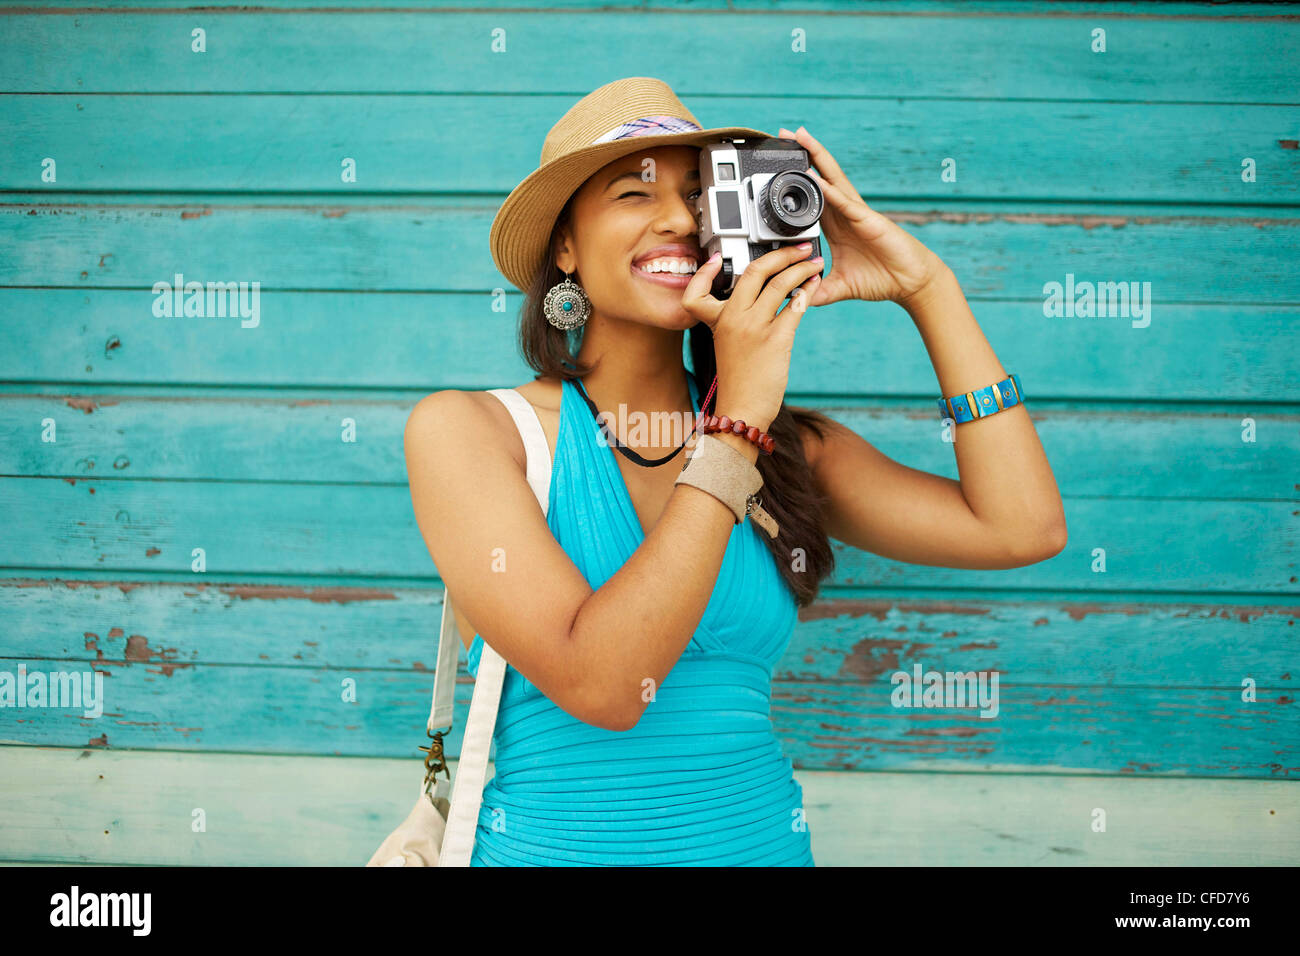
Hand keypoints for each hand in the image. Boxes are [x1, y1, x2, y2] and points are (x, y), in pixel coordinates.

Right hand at [680, 243, 824, 432]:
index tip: (718, 260)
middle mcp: (732, 319)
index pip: (700, 287)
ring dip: (800, 268)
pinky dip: (808, 290)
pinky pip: (795, 305)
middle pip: (754, 271)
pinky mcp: (775, 339)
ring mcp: (753, 327)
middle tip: (797, 249)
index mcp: (717, 320)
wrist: (743, 410)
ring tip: (814, 262)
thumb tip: (766, 297)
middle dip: (780, 255)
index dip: (706, 270)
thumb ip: (737, 320)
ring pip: (779, 284)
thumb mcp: (728, 345)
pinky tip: (815, 284)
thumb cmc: (739, 381)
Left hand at [778, 125, 948, 306]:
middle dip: (804, 155)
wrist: (910, 283)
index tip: (777, 165)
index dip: (795, 180)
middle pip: (820, 178)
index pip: (810, 197)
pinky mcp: (868, 220)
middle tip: (784, 133)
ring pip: (833, 179)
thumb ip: (818, 291)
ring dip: (817, 158)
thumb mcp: (839, 287)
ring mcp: (857, 214)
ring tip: (801, 137)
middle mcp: (844, 214)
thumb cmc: (882, 279)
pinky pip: (846, 203)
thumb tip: (798, 299)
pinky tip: (817, 178)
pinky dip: (831, 191)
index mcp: (836, 226)